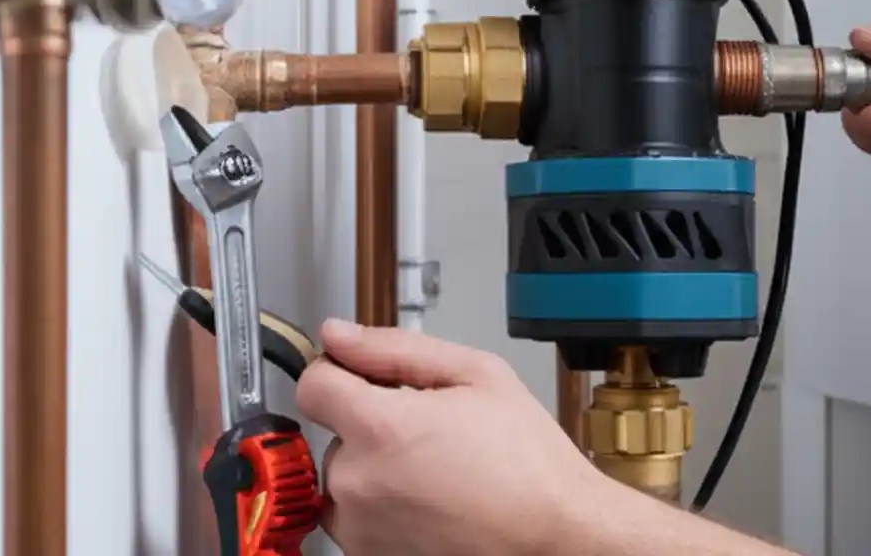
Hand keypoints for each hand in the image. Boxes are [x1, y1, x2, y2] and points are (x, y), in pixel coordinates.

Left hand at [295, 320, 605, 555]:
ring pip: (345, 479)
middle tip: (431, 433)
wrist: (557, 537)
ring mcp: (361, 530)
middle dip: (372, 426)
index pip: (313, 385)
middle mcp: (358, 484)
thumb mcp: (476, 375)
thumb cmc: (530, 465)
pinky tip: (433, 503)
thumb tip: (340, 335)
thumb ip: (394, 348)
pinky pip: (358, 520)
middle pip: (335, 434)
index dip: (338, 372)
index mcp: (380, 428)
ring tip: (436, 473)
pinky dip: (385, 509)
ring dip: (375, 471)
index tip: (360, 379)